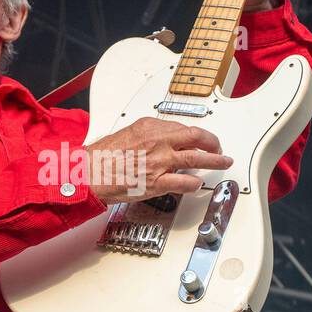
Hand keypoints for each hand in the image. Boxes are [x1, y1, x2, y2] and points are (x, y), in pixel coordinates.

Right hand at [84, 119, 232, 204]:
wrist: (89, 173)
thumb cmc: (102, 157)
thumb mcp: (127, 134)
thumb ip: (148, 136)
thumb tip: (164, 141)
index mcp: (149, 127)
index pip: (182, 127)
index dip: (194, 135)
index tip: (200, 139)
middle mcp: (158, 142)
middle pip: (197, 137)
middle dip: (213, 142)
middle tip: (219, 147)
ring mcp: (159, 162)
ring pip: (197, 159)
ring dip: (214, 161)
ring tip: (223, 163)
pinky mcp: (157, 182)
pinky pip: (185, 182)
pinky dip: (195, 184)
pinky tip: (198, 184)